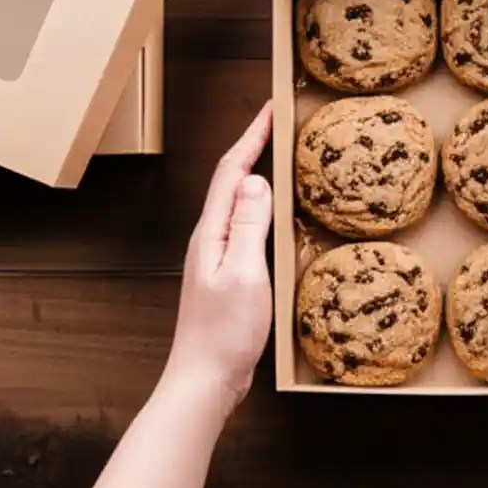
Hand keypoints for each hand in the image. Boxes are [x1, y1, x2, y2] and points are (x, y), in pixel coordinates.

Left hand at [162, 102, 273, 406]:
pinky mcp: (227, 274)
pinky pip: (246, 226)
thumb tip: (256, 180)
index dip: (253, 135)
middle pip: (232, 179)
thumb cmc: (223, 334)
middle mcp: (209, 238)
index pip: (232, 170)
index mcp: (211, 231)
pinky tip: (277, 214)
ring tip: (283, 155)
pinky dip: (263, 207)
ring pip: (238, 202)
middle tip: (282, 121)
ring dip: (258, 173)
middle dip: (255, 145)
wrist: (204, 380)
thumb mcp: (244, 273)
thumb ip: (249, 225)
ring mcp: (216, 256)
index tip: (273, 106)